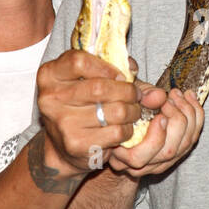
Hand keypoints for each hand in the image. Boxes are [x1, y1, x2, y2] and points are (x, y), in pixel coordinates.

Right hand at [35, 49, 150, 174]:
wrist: (64, 147)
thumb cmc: (84, 106)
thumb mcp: (96, 82)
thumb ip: (126, 77)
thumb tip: (158, 95)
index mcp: (50, 75)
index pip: (79, 61)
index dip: (107, 67)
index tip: (120, 75)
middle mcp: (50, 98)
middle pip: (101, 87)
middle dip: (128, 91)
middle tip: (135, 97)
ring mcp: (62, 122)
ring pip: (114, 111)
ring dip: (132, 111)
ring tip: (132, 112)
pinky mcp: (76, 144)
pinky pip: (116, 132)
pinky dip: (127, 129)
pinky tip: (124, 128)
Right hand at [107, 84, 203, 178]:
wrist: (121, 119)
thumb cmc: (117, 109)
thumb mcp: (123, 99)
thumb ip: (139, 97)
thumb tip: (159, 96)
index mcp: (120, 157)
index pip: (138, 157)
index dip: (154, 137)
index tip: (160, 115)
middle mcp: (141, 166)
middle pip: (168, 151)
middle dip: (176, 119)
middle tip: (171, 96)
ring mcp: (161, 162)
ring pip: (184, 145)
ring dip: (188, 114)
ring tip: (179, 94)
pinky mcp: (176, 155)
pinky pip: (192, 138)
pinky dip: (196, 116)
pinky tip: (189, 97)